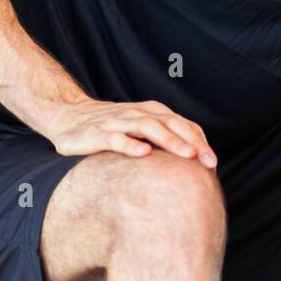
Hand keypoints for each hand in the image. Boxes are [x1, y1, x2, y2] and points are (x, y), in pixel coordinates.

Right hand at [45, 98, 215, 165]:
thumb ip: (164, 142)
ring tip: (186, 155)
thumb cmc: (113, 129)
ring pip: (147, 126)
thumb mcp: (141, 131)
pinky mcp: (95, 132)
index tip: (212, 164)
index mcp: (152, 113)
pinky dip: (129, 144)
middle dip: (191, 142)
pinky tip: (143, 153)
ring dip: (169, 139)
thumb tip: (193, 167)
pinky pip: (114, 137)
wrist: (68, 116)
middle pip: (170, 123)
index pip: (182, 125)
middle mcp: (137, 114)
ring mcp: (117, 121)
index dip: (199, 142)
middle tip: (207, 162)